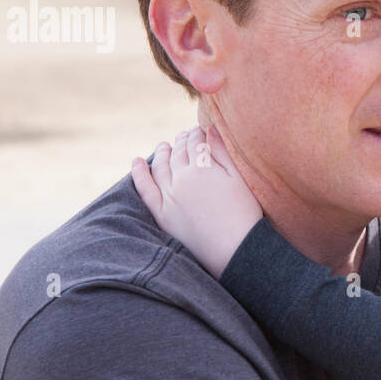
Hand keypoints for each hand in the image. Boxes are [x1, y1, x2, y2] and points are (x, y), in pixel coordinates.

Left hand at [131, 125, 262, 277]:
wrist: (235, 250)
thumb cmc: (244, 214)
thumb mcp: (239, 179)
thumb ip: (223, 152)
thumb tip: (210, 129)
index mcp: (202, 168)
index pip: (196, 143)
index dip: (198, 134)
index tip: (200, 130)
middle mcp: (181, 179)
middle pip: (178, 153)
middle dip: (182, 141)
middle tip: (184, 136)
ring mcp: (169, 197)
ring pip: (161, 167)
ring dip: (162, 153)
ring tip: (164, 146)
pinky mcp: (162, 215)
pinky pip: (145, 190)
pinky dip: (139, 174)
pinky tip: (136, 162)